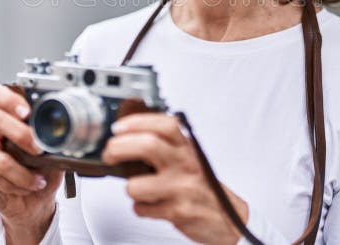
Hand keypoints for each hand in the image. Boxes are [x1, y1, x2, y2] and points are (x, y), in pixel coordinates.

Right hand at [0, 84, 63, 240]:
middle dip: (21, 135)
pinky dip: (16, 185)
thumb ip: (52, 137)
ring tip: (39, 180)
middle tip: (38, 149)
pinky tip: (26, 187)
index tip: (26, 112)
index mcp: (8, 115)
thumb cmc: (41, 168)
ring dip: (23, 174)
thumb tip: (64, 134)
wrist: (33, 198)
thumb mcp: (51, 150)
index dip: (8, 99)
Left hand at [102, 113, 248, 244]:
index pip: (164, 124)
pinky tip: (150, 204)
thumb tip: (127, 136)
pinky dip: (140, 208)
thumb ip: (165, 145)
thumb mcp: (188, 157)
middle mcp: (185, 164)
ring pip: (137, 184)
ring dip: (130, 187)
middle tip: (110, 154)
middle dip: (119, 148)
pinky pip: (142, 208)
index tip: (118, 128)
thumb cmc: (201, 185)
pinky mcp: (178, 212)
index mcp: (187, 147)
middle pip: (148, 146)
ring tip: (137, 188)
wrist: (229, 217)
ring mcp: (182, 188)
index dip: (137, 122)